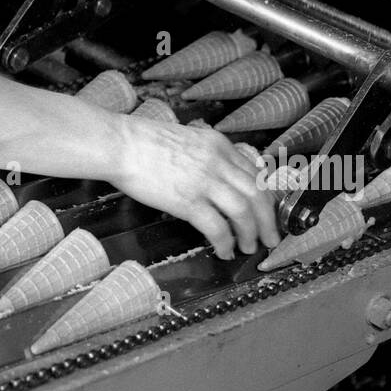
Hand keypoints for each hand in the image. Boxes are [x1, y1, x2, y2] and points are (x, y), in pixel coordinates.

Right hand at [113, 120, 280, 258]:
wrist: (120, 143)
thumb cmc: (142, 141)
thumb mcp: (186, 139)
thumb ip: (206, 155)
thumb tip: (215, 178)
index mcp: (218, 145)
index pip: (255, 174)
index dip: (265, 198)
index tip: (266, 214)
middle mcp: (218, 161)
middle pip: (258, 194)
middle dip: (268, 221)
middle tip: (270, 239)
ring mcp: (204, 181)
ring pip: (244, 212)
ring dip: (251, 234)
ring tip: (247, 248)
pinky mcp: (188, 201)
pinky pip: (218, 227)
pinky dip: (225, 243)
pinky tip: (223, 251)